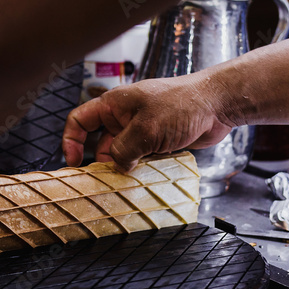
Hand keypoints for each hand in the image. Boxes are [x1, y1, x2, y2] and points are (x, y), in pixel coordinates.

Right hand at [62, 74, 234, 169]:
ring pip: (122, 153)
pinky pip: (141, 157)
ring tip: (126, 184)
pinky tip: (145, 179)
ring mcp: (142, 128)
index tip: (74, 163)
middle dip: (102, 162)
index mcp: (114, 105)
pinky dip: (140, 168)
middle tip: (105, 182)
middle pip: (100, 142)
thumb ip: (124, 150)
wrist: (217, 104)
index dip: (71, 141)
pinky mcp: (158, 140)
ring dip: (124, 168)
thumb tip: (117, 167)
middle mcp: (124, 116)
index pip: (80, 120)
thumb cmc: (181, 106)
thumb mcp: (145, 130)